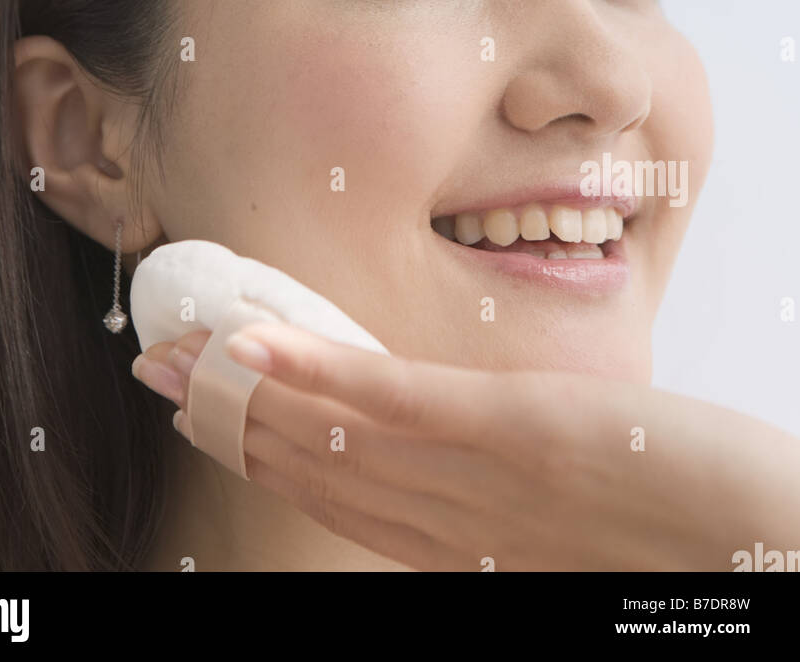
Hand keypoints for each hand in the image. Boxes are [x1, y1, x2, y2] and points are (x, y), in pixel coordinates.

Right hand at [132, 324, 799, 572]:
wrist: (778, 551)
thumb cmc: (696, 533)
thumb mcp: (583, 514)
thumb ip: (510, 490)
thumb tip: (469, 446)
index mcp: (472, 544)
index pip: (344, 493)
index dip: (264, 447)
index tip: (210, 404)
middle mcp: (459, 524)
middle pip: (318, 469)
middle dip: (228, 420)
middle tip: (159, 370)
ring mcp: (482, 479)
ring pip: (335, 437)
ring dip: (245, 391)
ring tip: (181, 352)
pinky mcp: (517, 434)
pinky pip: (396, 406)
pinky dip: (316, 374)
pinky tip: (257, 344)